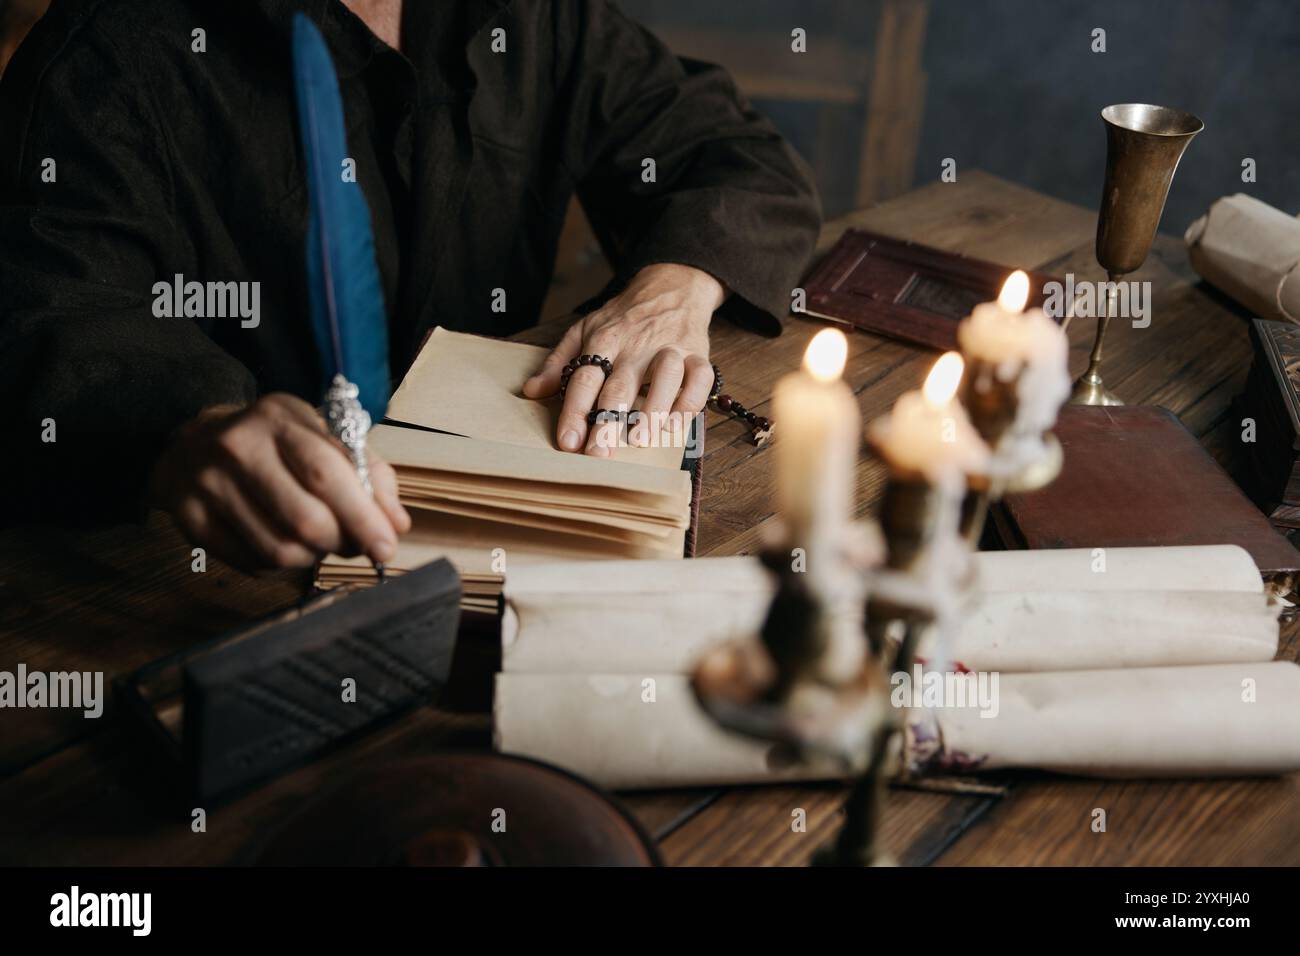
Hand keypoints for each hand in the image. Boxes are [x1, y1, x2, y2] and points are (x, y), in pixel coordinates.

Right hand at [149, 393, 409, 571]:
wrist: (193, 442)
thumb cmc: (274, 442)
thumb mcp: (322, 435)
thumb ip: (368, 473)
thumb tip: (396, 524)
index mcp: (279, 419)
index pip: (326, 474)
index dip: (362, 517)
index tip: (386, 546)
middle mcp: (238, 447)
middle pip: (305, 520)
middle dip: (342, 543)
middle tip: (354, 544)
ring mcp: (208, 484)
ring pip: (280, 550)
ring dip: (313, 557)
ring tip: (318, 541)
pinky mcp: (189, 518)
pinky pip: (252, 563)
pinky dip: (281, 565)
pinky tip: (285, 543)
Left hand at [522, 263, 724, 455]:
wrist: (670, 287)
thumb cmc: (624, 317)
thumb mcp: (584, 329)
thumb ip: (559, 362)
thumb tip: (531, 390)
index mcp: (603, 340)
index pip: (584, 378)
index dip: (575, 411)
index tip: (568, 442)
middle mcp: (636, 346)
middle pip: (620, 386)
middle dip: (608, 421)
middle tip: (599, 453)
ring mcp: (669, 348)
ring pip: (665, 377)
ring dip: (654, 410)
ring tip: (640, 439)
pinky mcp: (698, 353)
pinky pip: (700, 378)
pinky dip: (691, 402)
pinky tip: (676, 425)